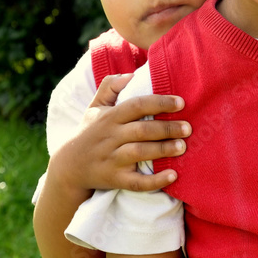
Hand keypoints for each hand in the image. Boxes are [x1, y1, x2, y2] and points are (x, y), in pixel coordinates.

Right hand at [49, 75, 191, 192]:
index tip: (181, 103)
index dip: (159, 103)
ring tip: (183, 147)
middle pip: (141, 130)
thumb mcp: (94, 106)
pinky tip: (173, 176)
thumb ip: (110, 86)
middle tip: (188, 128)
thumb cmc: (89, 131)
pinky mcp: (115, 179)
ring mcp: (112, 159)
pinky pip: (136, 182)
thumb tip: (132, 74)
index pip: (136, 105)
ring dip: (163, 150)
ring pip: (139, 154)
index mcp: (109, 117)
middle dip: (167, 128)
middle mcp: (111, 137)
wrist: (69, 167)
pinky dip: (155, 181)